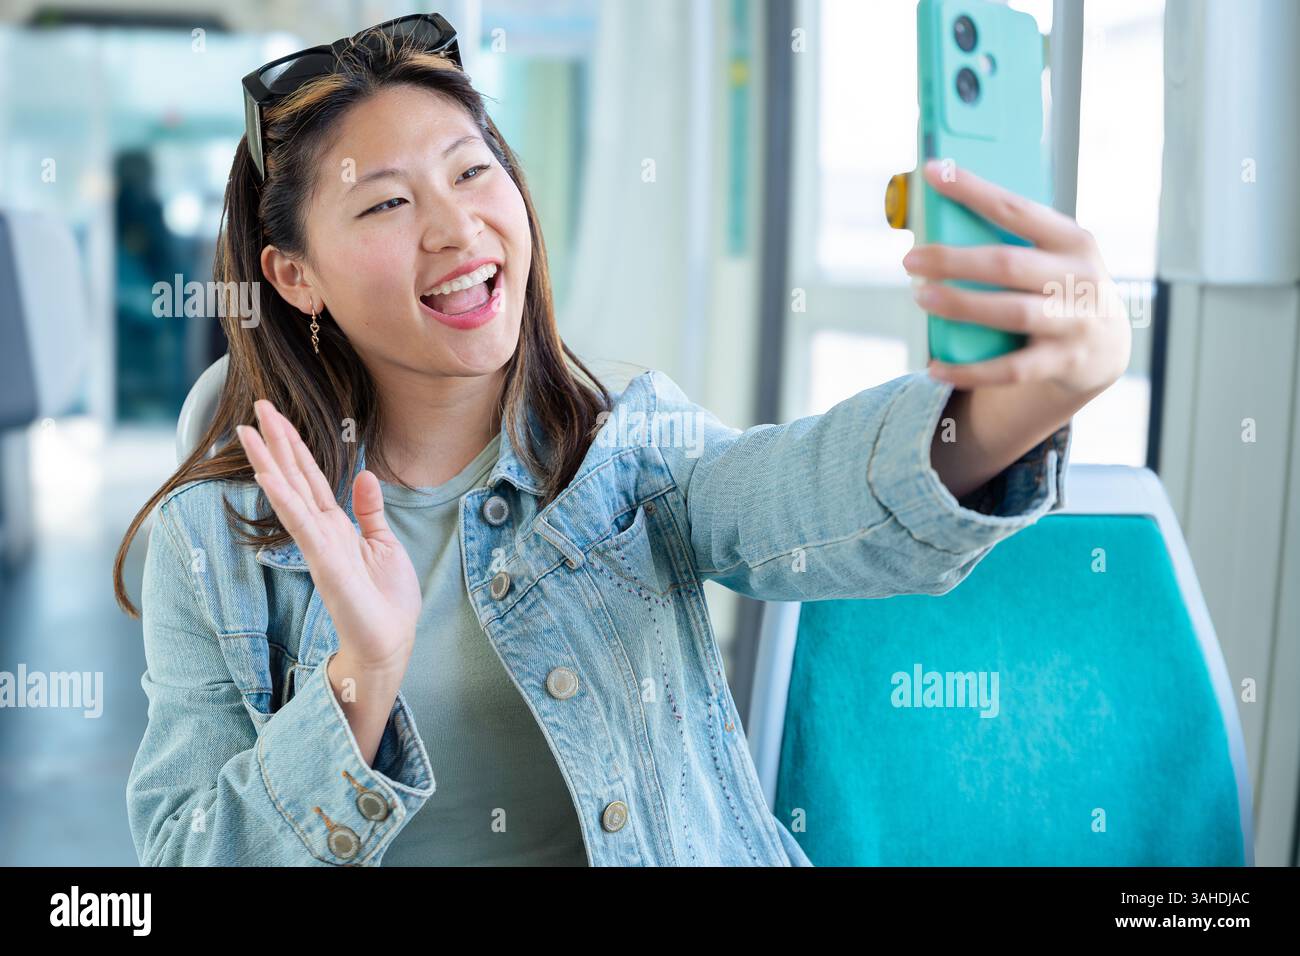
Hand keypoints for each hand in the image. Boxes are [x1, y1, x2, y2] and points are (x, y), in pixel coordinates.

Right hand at [235, 400, 420, 674]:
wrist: (389, 640)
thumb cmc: (385, 600)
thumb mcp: (383, 544)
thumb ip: (369, 510)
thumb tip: (364, 475)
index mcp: (336, 525)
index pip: (310, 477)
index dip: (295, 446)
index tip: (278, 416)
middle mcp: (321, 530)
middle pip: (293, 477)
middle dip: (277, 442)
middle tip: (257, 406)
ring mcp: (318, 545)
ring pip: (289, 494)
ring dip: (270, 462)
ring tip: (250, 431)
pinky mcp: (324, 561)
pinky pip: (301, 525)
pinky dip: (285, 500)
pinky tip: (269, 476)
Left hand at [903, 159, 1131, 398]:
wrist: (1108, 347)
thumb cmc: (1061, 290)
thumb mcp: (1052, 258)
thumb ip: (1010, 243)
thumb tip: (935, 226)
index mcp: (1072, 240)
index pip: (1016, 208)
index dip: (973, 190)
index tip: (934, 173)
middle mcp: (1080, 278)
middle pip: (1008, 264)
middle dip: (954, 260)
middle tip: (911, 260)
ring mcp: (1075, 322)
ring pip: (1011, 313)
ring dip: (961, 306)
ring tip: (922, 296)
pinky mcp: (1064, 362)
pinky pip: (1010, 369)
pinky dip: (969, 370)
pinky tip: (936, 367)